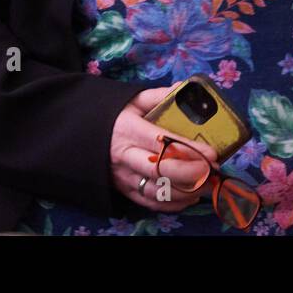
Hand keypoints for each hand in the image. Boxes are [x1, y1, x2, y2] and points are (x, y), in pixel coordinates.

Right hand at [111, 82, 218, 210]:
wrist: (80, 134)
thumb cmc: (113, 115)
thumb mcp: (132, 100)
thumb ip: (159, 95)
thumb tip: (186, 88)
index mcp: (129, 130)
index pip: (162, 143)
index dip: (189, 150)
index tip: (212, 153)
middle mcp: (125, 156)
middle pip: (159, 170)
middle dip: (191, 174)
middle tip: (213, 172)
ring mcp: (123, 176)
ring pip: (156, 191)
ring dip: (186, 192)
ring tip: (208, 185)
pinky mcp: (122, 190)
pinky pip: (149, 203)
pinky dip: (172, 204)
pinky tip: (191, 197)